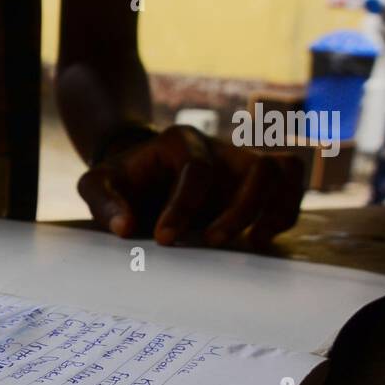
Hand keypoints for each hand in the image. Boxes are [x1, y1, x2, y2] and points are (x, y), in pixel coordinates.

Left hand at [77, 124, 305, 247]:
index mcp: (181, 141)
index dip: (184, 206)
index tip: (165, 239)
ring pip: (283, 171)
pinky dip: (284, 213)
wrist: (139, 173)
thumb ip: (104, 201)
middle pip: (256, 167)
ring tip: (255, 242)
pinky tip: (260, 239)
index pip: (196, 169)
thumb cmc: (120, 180)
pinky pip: (289, 186)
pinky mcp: (254, 184)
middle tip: (212, 243)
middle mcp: (219, 148)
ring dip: (275, 208)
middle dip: (238, 211)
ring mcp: (241, 164)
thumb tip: (125, 228)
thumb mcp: (96, 184)